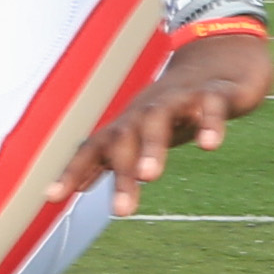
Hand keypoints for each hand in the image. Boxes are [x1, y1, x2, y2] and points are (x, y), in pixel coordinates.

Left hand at [47, 32, 271, 217]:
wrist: (220, 62)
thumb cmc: (173, 108)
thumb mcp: (142, 135)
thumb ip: (112, 158)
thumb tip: (78, 184)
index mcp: (130, 124)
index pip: (94, 147)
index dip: (73, 170)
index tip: (52, 196)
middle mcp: (148, 110)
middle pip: (126, 137)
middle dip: (121, 172)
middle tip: (122, 211)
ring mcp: (180, 98)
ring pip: (159, 118)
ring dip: (152, 146)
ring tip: (150, 177)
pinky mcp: (215, 93)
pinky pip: (210, 105)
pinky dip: (208, 123)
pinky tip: (210, 144)